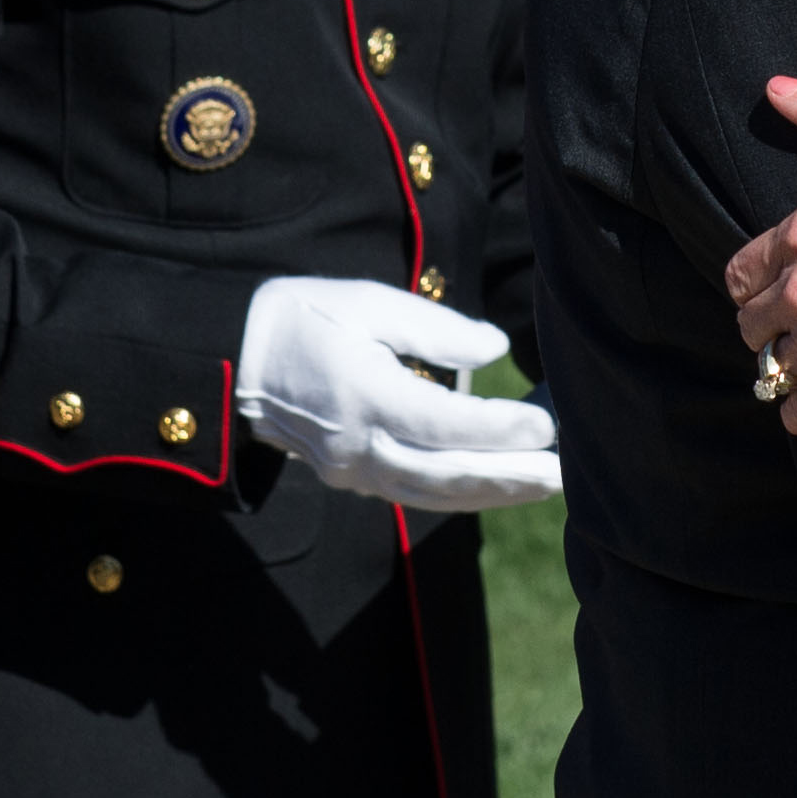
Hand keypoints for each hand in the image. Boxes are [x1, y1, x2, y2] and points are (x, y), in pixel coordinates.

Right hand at [235, 277, 559, 509]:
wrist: (233, 361)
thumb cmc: (304, 318)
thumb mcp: (366, 302)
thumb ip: (434, 329)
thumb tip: (494, 350)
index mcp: (362, 395)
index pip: (443, 423)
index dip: (499, 429)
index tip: (546, 425)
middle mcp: (358, 444)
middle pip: (445, 473)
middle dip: (509, 477)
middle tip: (563, 475)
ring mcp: (352, 469)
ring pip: (432, 494)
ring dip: (492, 493)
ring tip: (544, 486)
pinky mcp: (350, 477)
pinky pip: (413, 494)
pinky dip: (459, 495)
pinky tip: (496, 487)